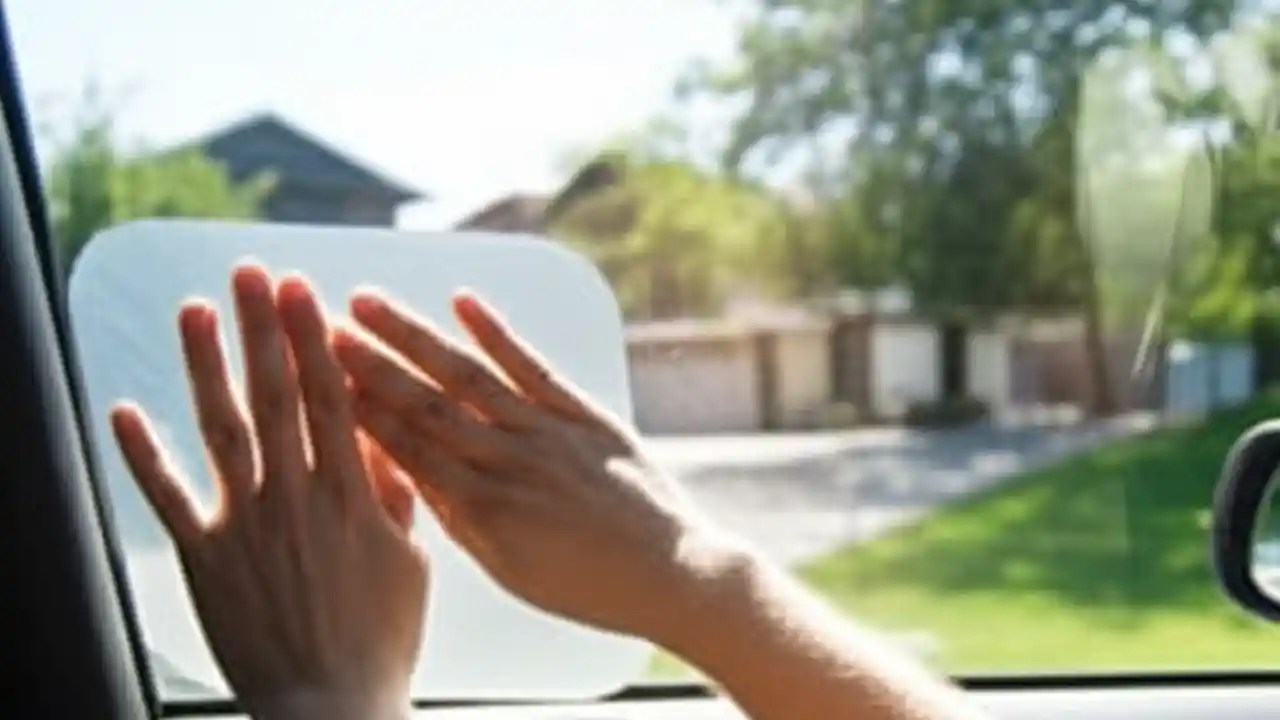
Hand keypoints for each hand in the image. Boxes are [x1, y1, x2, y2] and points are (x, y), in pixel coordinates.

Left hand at [110, 267, 424, 719]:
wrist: (329, 705)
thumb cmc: (378, 639)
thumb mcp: (411, 565)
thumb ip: (396, 501)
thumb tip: (382, 446)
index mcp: (350, 495)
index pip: (332, 399)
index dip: (314, 339)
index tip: (305, 289)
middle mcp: (295, 496)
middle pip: (277, 396)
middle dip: (262, 329)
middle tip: (251, 274)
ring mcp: (245, 523)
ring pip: (223, 429)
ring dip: (205, 366)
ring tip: (193, 311)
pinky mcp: (204, 555)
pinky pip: (166, 497)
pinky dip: (141, 454)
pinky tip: (122, 409)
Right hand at [332, 289, 740, 645]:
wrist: (672, 575)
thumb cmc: (590, 586)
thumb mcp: (511, 569)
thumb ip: (463, 520)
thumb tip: (415, 481)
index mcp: (482, 510)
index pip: (404, 449)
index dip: (357, 410)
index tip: (316, 377)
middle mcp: (507, 463)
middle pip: (424, 405)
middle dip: (369, 365)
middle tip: (320, 328)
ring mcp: (547, 433)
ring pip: (468, 377)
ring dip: (414, 338)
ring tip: (368, 303)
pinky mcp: (585, 415)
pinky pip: (533, 367)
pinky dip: (497, 333)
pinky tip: (462, 301)